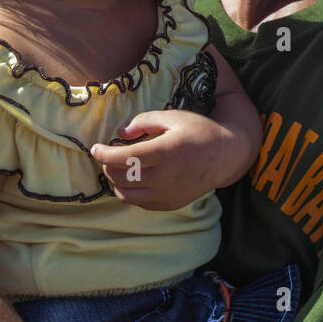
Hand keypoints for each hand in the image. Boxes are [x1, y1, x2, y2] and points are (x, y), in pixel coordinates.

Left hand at [89, 110, 227, 211]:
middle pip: (121, 177)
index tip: (95, 148)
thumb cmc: (198, 131)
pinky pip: (140, 203)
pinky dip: (131, 192)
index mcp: (166, 151)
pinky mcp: (171, 203)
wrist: (226, 155)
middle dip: (108, 166)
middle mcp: (166, 176)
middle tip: (109, 156)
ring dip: (116, 182)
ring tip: (119, 169)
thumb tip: (120, 133)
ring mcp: (168, 193)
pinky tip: (135, 179)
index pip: (123, 158)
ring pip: (127, 195)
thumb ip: (144, 121)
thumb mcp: (173, 117)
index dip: (103, 154)